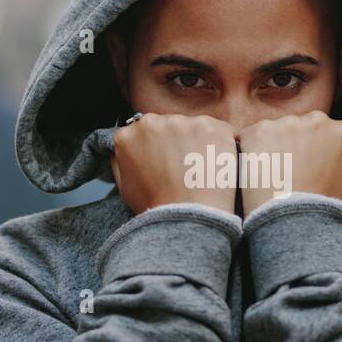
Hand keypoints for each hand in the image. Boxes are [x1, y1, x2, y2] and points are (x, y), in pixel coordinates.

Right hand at [111, 113, 237, 214]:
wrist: (189, 219)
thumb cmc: (158, 207)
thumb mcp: (125, 186)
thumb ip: (121, 160)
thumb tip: (124, 147)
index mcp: (128, 135)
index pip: (142, 131)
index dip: (155, 146)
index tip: (164, 161)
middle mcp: (152, 122)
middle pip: (167, 125)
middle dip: (176, 140)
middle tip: (184, 167)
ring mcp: (182, 122)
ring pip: (192, 126)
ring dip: (198, 141)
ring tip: (200, 169)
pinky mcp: (211, 126)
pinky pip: (218, 130)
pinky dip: (219, 145)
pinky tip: (215, 165)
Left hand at [235, 110, 341, 213]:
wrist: (298, 222)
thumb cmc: (327, 209)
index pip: (325, 131)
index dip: (313, 149)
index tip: (306, 166)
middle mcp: (316, 120)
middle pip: (299, 126)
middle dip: (292, 143)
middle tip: (286, 172)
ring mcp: (286, 123)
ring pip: (274, 130)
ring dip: (270, 147)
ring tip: (270, 176)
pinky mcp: (259, 131)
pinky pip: (248, 137)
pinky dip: (248, 152)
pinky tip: (255, 173)